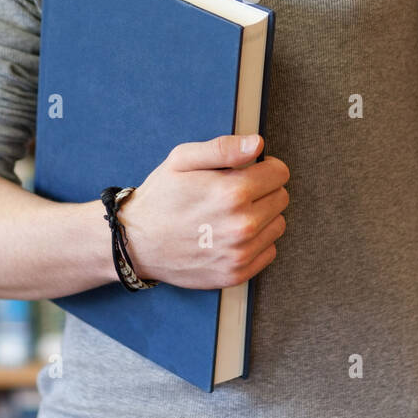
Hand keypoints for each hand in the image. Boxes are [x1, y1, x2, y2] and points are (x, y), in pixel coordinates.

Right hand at [119, 133, 289, 290]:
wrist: (136, 243)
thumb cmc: (160, 197)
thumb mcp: (182, 160)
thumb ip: (223, 148)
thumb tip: (258, 144)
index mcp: (232, 192)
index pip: (279, 173)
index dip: (264, 167)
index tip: (249, 170)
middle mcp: (242, 225)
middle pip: (281, 198)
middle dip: (264, 190)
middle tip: (235, 193)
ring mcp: (240, 253)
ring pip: (278, 225)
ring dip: (262, 217)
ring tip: (231, 215)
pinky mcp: (237, 273)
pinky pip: (269, 251)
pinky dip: (257, 242)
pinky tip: (232, 236)